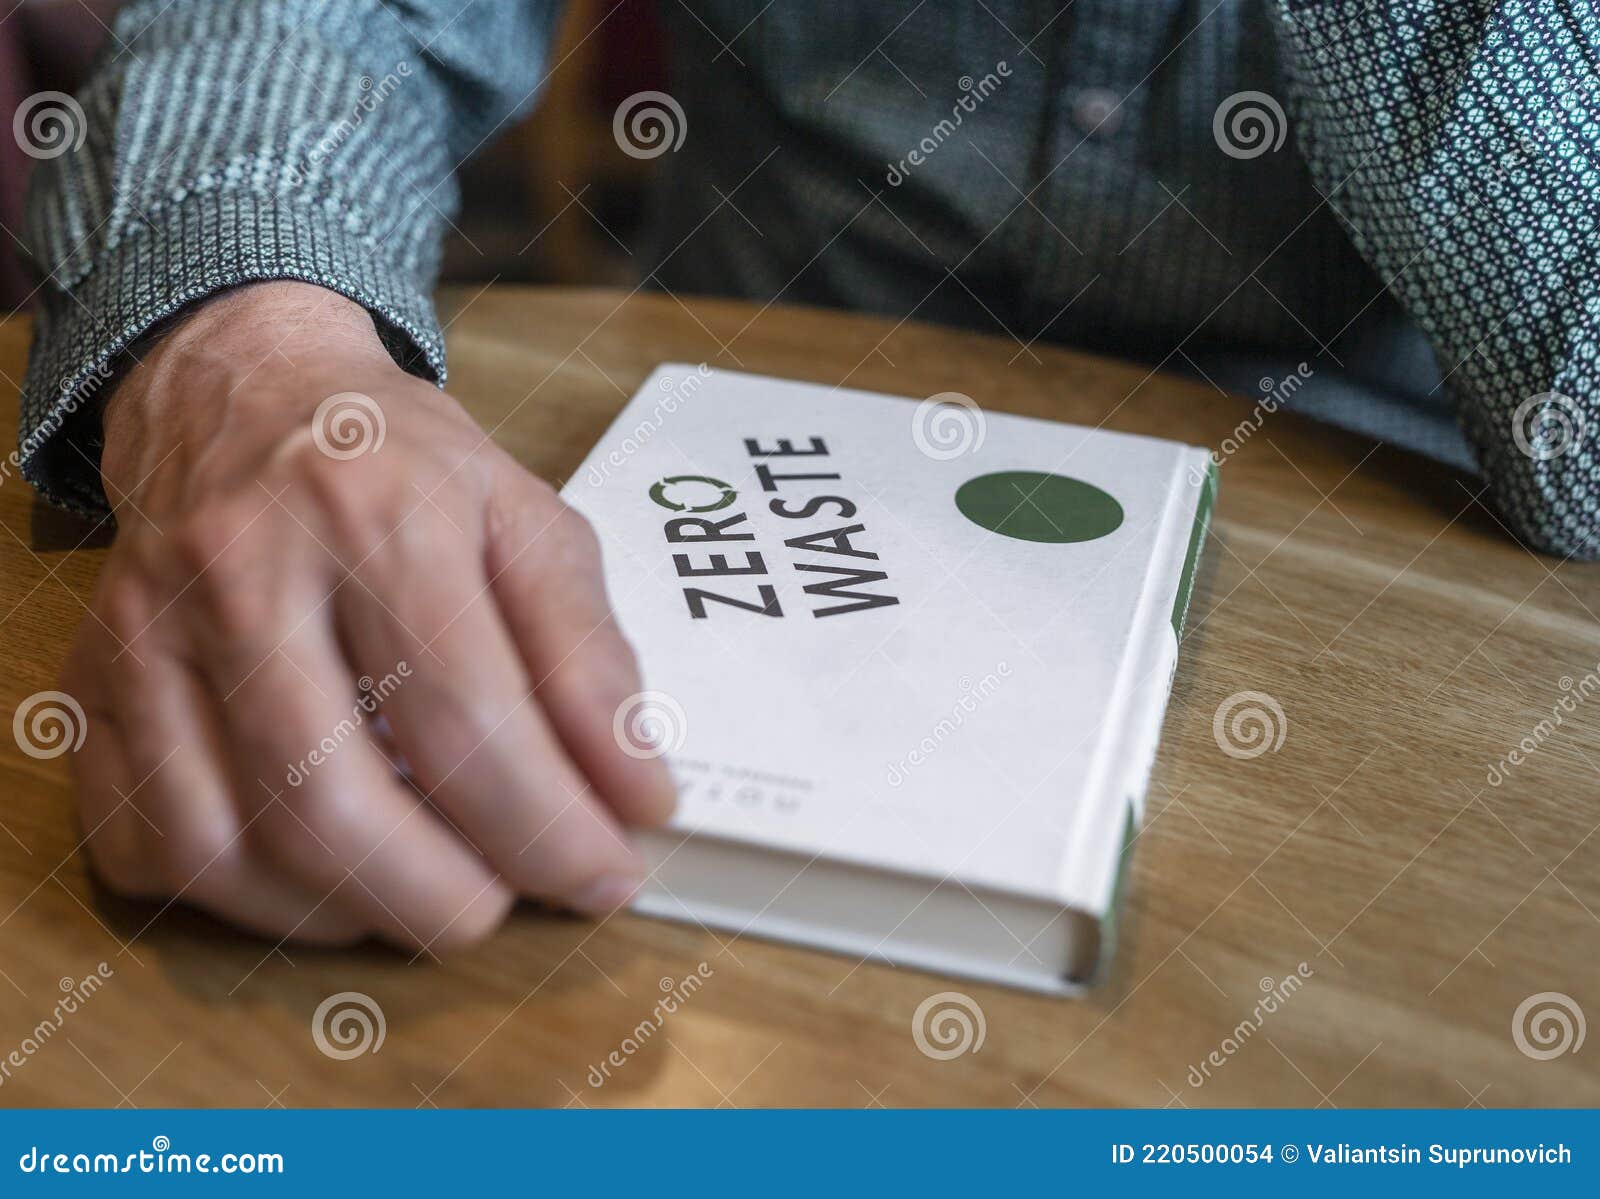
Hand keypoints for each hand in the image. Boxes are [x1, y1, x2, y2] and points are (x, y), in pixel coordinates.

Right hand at [67, 281, 673, 949]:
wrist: (240, 394)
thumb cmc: (402, 467)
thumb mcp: (528, 523)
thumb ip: (590, 659)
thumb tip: (637, 795)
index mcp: (375, 516)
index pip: (465, 719)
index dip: (546, 827)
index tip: (608, 875)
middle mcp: (241, 573)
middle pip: (328, 799)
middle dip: (440, 897)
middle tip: (506, 911)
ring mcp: (144, 635)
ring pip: (226, 844)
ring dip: (347, 911)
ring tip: (426, 892)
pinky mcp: (89, 684)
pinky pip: (145, 843)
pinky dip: (245, 898)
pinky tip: (322, 875)